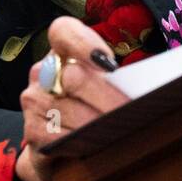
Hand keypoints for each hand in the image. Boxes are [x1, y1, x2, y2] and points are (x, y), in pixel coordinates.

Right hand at [16, 16, 130, 180]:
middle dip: (108, 98)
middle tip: (132, 112)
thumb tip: (150, 87)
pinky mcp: (32, 129)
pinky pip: (57, 135)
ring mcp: (34, 99)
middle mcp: (44, 71)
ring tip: (123, 131)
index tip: (110, 66)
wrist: (64, 149)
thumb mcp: (106, 84)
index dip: (84, 43)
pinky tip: (97, 145)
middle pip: (74, 77)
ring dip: (98, 124)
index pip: (63, 32)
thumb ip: (117, 78)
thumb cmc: (95, 106)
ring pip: (68, 109)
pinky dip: (80, 142)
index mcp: (63, 50)